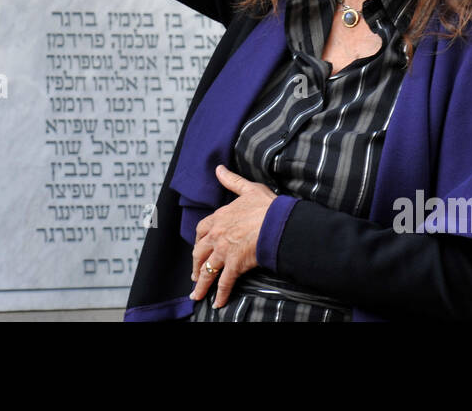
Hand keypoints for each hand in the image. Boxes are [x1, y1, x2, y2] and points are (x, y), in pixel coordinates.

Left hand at [190, 165, 275, 308]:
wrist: (277, 223)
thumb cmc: (266, 206)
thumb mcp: (248, 189)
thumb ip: (232, 181)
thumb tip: (219, 168)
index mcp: (219, 218)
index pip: (201, 230)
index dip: (198, 241)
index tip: (198, 249)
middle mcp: (217, 235)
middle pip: (199, 253)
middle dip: (196, 265)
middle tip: (194, 275)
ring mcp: (224, 251)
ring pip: (207, 270)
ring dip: (201, 284)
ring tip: (197, 295)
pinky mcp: (234, 264)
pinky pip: (224, 282)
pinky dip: (220, 294)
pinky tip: (218, 302)